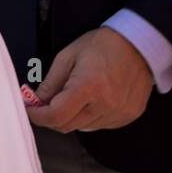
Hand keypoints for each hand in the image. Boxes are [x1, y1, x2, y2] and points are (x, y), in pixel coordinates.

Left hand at [27, 27, 152, 132]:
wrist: (140, 44)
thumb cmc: (103, 46)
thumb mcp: (68, 57)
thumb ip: (50, 83)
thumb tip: (36, 101)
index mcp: (88, 87)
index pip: (55, 116)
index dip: (38, 116)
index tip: (30, 109)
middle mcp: (105, 104)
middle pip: (67, 126)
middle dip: (51, 117)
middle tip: (46, 104)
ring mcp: (119, 113)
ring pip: (82, 127)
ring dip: (71, 117)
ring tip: (74, 96)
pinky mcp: (129, 116)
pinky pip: (100, 125)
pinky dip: (90, 117)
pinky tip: (92, 100)